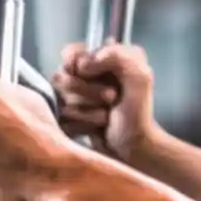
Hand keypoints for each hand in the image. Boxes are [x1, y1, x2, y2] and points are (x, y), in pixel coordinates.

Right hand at [52, 42, 159, 163]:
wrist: (134, 147)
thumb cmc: (138, 113)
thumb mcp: (140, 76)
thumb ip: (117, 55)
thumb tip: (86, 63)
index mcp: (99, 61)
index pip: (71, 53)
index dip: (79, 64)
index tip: (93, 72)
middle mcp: (83, 78)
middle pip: (61, 77)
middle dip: (88, 90)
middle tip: (112, 97)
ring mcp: (72, 99)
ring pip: (61, 99)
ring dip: (87, 110)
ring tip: (105, 115)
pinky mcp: (66, 120)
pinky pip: (60, 119)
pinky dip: (81, 125)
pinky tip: (96, 127)